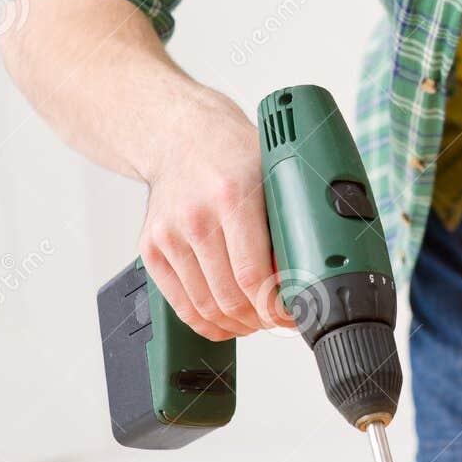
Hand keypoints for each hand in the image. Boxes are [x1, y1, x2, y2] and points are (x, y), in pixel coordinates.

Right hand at [138, 90, 296, 341]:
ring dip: (236, 325)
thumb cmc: (232, 153)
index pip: (254, 275)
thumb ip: (290, 219)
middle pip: (230, 297)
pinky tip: (226, 321)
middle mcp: (195, 217)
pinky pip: (178, 304)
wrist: (180, 135)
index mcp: (233, 196)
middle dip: (261, 319)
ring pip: (205, 307)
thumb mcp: (274, 173)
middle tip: (279, 319)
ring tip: (256, 321)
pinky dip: (206, 322)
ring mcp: (169, 235)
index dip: (276, 307)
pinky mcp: (150, 249)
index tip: (293, 314)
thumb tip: (310, 271)